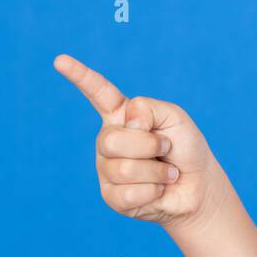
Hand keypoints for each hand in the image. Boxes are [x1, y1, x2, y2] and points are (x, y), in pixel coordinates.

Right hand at [53, 54, 225, 231]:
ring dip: (157, 172)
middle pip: (112, 140)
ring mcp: (106, 169)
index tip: (59, 60)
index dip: (79, 76)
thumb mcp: (175, 117)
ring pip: (123, 169)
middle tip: (166, 149)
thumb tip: (126, 122)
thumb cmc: (185, 147)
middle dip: (148, 146)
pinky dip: (153, 191)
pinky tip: (158, 189)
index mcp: (121, 114)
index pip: (97, 92)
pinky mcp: (111, 196)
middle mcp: (108, 139)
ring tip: (167, 172)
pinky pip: (128, 194)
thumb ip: (150, 109)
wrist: (197, 185)